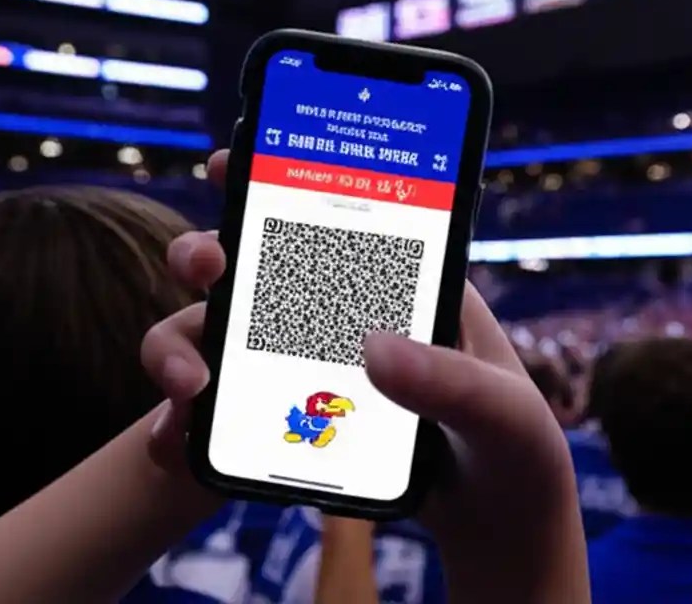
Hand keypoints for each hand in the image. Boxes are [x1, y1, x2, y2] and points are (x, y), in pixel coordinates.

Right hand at [142, 149, 588, 603]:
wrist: (496, 526)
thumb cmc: (514, 448)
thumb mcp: (502, 412)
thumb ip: (450, 382)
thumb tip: (373, 349)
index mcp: (404, 285)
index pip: (333, 218)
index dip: (271, 180)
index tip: (223, 163)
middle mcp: (347, 317)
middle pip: (255, 269)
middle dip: (208, 256)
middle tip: (203, 269)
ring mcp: (311, 369)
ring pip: (223, 336)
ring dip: (183, 347)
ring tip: (188, 390)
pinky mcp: (291, 421)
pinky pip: (227, 410)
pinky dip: (190, 421)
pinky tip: (177, 443)